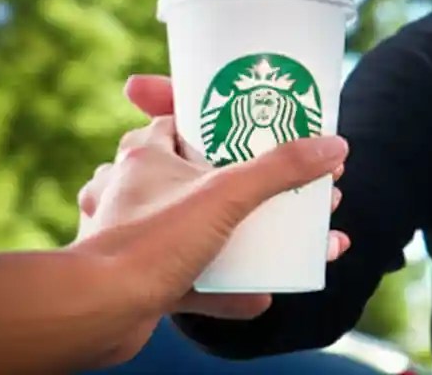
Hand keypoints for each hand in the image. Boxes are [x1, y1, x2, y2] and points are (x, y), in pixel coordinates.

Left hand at [70, 112, 348, 364]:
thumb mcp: (227, 195)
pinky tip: (263, 295)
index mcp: (146, 156)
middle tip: (285, 190)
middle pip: (199, 177)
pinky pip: (193, 277)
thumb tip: (333, 146)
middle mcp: (136, 192)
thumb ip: (281, 169)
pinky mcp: (142, 281)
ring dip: (242, 239)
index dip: (219, 120)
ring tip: (283, 239)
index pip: (181, 119)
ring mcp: (138, 238)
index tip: (255, 126)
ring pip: (198, 230)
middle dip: (246, 188)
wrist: (98, 313)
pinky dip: (228, 287)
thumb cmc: (149, 243)